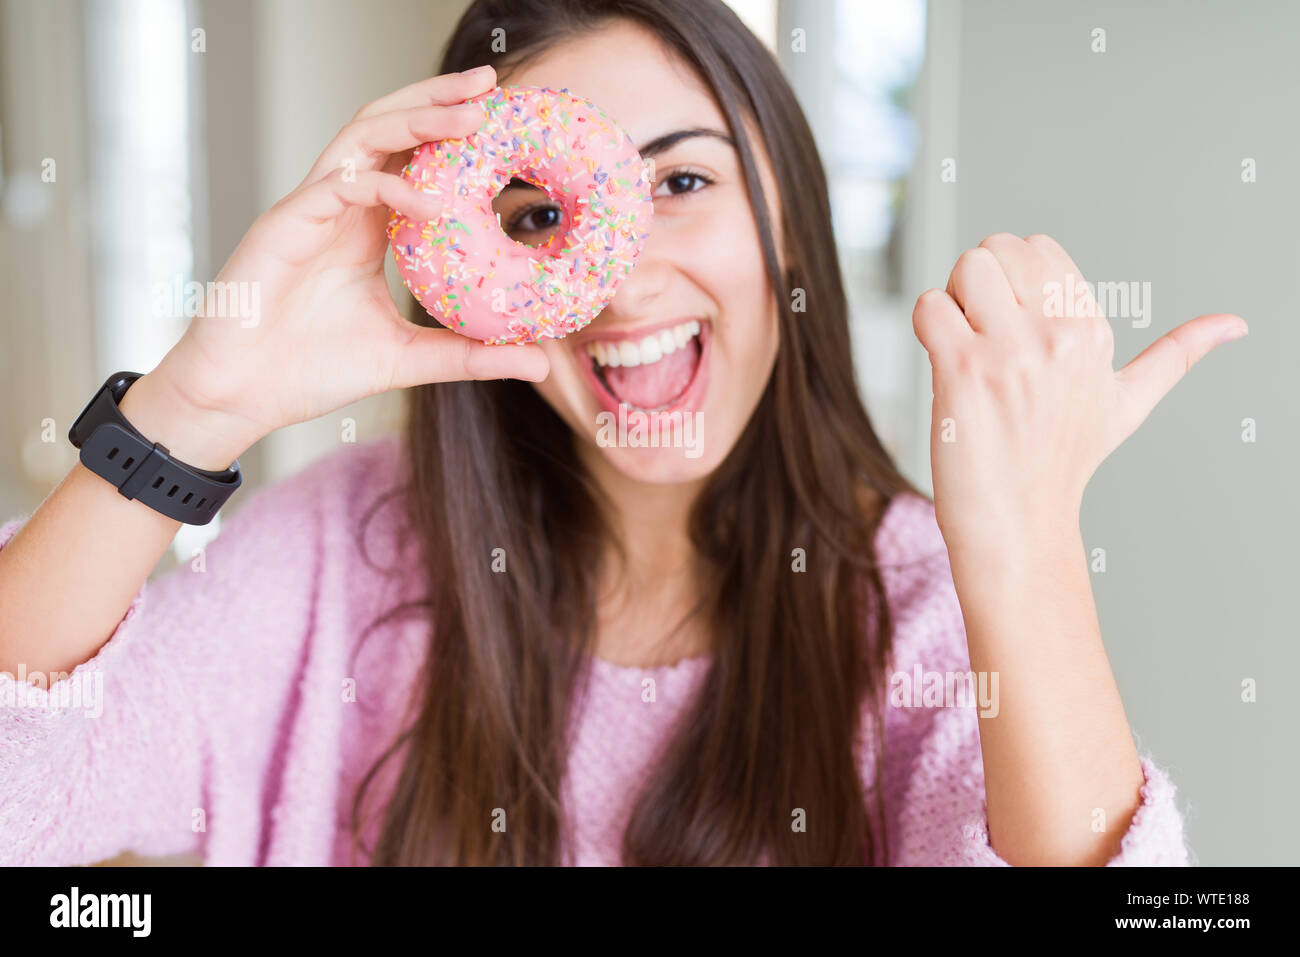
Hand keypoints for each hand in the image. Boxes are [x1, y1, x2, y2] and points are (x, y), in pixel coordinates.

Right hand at [148, 64, 547, 451]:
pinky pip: (339, 187)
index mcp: (367, 225)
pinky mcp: (285, 224)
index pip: (413, 159)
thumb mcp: (409, 359)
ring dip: (418, 120)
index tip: (506, 120)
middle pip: (390, 129)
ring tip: (472, 116)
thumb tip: (540, 360)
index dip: (454, 134)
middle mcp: (341, 205)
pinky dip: (385, 187)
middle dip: (439, 100)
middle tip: (491, 84)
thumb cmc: (311, 371)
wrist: (242, 396)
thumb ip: (470, 353)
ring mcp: (310, 209)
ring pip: (363, 138)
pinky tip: (431, 203)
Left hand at [912, 232, 1245, 547]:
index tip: (1011, 326)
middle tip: (978, 332)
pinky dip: (926, 325)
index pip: (1037, 248)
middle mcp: (1057, 336)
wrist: (1018, 524)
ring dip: (950, 302)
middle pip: (997, 248)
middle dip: (977, 281)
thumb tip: (1234, 325)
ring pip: (964, 268)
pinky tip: (943, 364)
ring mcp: (1010, 352)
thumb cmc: (1063, 464)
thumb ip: (1176, 355)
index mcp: (1093, 332)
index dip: (1010, 279)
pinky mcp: (964, 371)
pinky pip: (929, 306)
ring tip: (962, 347)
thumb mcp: (1129, 403)